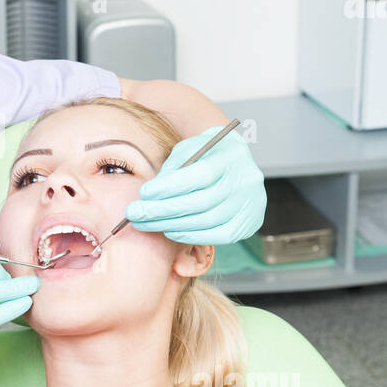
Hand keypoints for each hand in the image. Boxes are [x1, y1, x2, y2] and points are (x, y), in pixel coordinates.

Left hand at [123, 126, 265, 245]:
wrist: (233, 161)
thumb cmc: (205, 155)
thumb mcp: (188, 150)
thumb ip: (173, 169)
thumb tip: (150, 196)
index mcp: (231, 156)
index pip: (200, 175)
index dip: (169, 187)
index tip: (143, 193)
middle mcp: (246, 181)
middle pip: (201, 202)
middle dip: (163, 210)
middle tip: (135, 214)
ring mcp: (250, 204)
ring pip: (207, 221)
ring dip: (171, 225)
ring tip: (146, 223)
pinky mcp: (247, 224)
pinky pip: (218, 236)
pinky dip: (190, 235)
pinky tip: (170, 231)